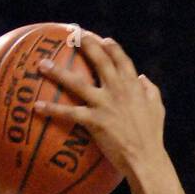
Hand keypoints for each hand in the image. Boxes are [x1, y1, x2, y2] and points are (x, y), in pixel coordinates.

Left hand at [34, 33, 165, 177]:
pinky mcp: (95, 121)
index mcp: (133, 86)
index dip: (110, 46)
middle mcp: (117, 90)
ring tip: (42, 64)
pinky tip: (36, 107)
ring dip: (58, 72)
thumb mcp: (157, 109)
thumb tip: (143, 77)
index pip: (121, 58)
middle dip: (85, 43)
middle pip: (98, 60)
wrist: (146, 159)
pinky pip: (70, 113)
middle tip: (71, 34)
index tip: (102, 39)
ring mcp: (105, 104)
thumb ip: (150, 89)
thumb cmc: (153, 136)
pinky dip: (52, 110)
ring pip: (77, 83)